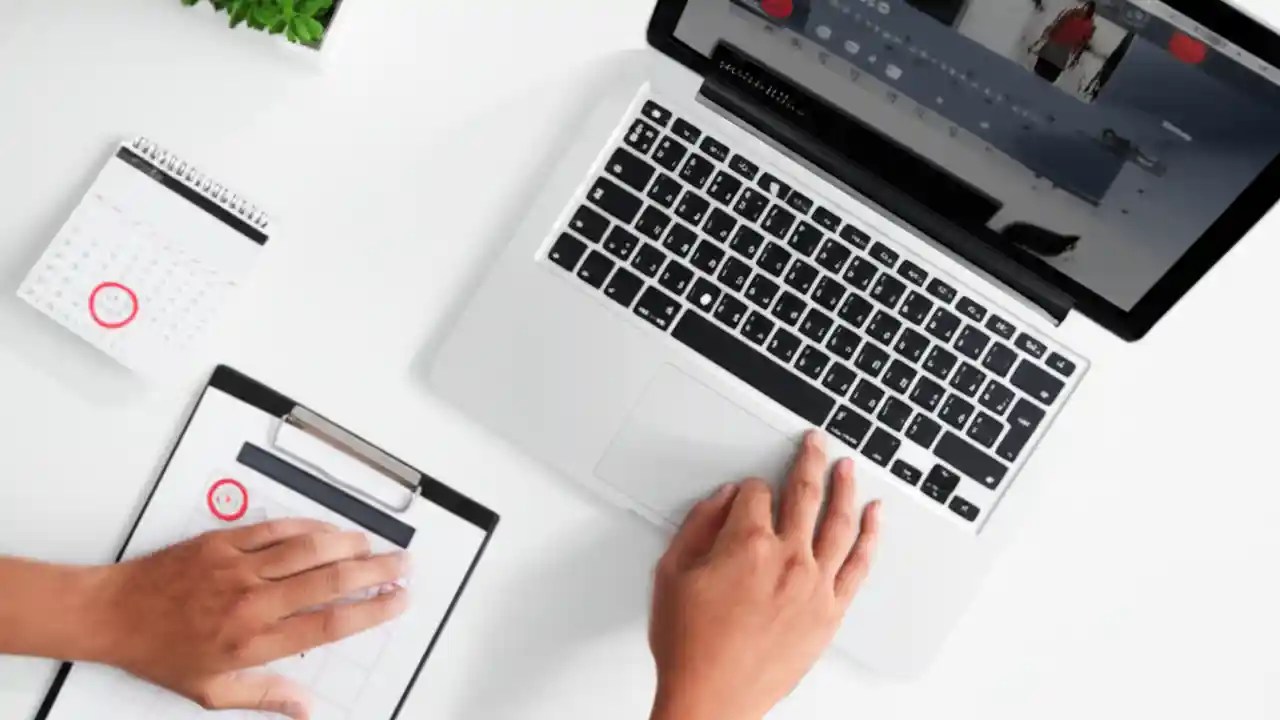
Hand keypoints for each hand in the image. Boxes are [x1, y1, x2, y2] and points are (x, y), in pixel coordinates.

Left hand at [85, 520, 409, 718]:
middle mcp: (252, 603)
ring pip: (309, 548)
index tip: (398, 600)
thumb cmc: (160, 653)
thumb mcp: (213, 691)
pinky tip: (329, 528)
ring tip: (373, 546)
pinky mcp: (223, 542)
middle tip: (402, 566)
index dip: (371, 611)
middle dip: (376, 572)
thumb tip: (306, 710)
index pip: (329, 624)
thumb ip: (266, 696)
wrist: (113, 615)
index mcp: (253, 642)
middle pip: (330, 580)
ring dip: (349, 544)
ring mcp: (238, 568)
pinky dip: (309, 526)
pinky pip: (277, 528)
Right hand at [648, 431, 881, 719]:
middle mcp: (788, 558)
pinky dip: (871, 535)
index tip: (747, 492)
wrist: (712, 699)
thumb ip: (697, 526)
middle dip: (808, 461)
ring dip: (845, 486)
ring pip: (839, 521)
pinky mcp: (831, 611)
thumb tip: (721, 499)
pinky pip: (860, 563)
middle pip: (803, 494)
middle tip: (815, 443)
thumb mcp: (670, 574)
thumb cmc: (689, 646)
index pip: (755, 494)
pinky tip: (875, 516)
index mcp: (746, 544)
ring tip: (848, 466)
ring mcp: (815, 585)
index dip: (749, 489)